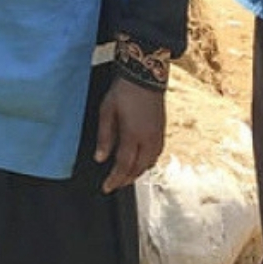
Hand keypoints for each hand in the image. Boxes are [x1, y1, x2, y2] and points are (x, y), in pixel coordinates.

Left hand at [94, 77, 165, 192]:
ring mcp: (158, 135)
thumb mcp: (107, 111)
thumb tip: (100, 158)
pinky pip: (156, 155)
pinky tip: (140, 162)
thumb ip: (105, 137)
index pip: (124, 166)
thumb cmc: (124, 90)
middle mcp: (148, 139)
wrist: (145, 75)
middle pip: (138, 168)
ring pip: (149, 164)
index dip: (114, 180)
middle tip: (114, 184)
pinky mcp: (162, 131)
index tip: (107, 188)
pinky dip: (146, 163)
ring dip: (137, 173)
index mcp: (133, 135)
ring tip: (125, 176)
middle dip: (125, 180)